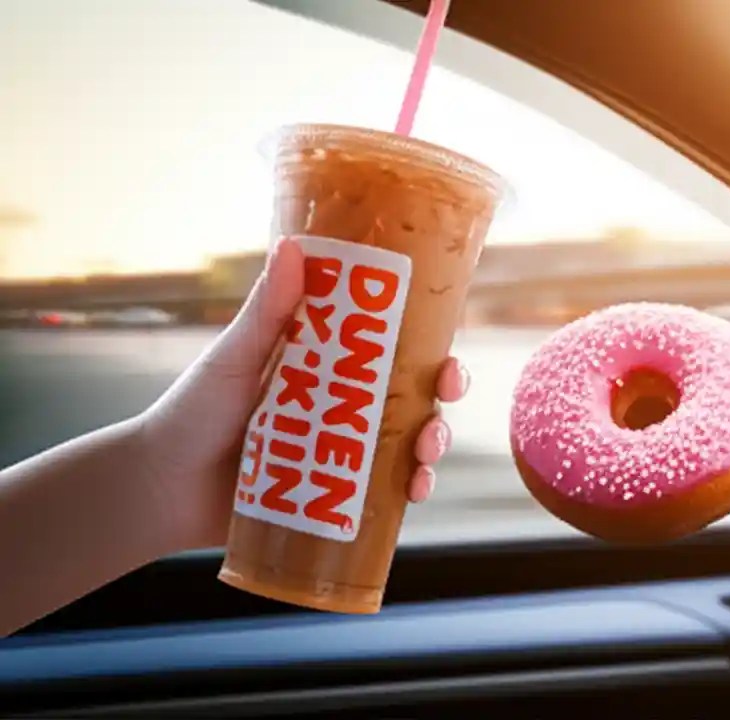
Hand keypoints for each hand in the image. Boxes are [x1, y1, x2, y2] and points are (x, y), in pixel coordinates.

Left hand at [136, 237, 469, 550]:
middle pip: (413, 396)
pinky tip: (413, 492)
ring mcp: (341, 455)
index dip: (429, 344)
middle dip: (444, 394)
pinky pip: (383, 495)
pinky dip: (407, 493)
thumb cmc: (191, 412)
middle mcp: (342, 409)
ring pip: (407, 445)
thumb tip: (293, 246)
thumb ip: (267, 310)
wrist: (158, 487)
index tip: (447, 343)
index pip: (391, 348)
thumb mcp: (233, 357)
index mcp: (326, 367)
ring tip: (426, 451)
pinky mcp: (333, 498)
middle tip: (448, 390)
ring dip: (431, 445)